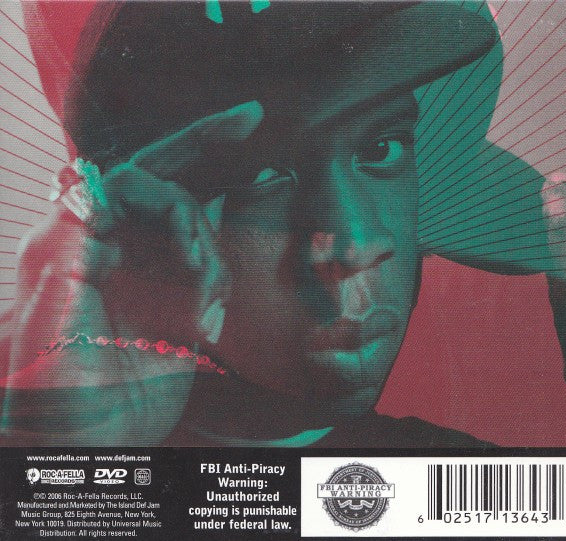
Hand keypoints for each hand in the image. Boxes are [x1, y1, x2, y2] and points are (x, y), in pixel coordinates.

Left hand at [1, 101, 263, 444]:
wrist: (88, 440)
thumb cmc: (54, 388)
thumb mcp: (52, 317)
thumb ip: (71, 246)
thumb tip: (96, 186)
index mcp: (79, 237)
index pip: (130, 173)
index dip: (177, 143)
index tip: (233, 123)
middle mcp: (117, 242)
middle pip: (166, 180)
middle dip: (208, 146)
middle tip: (249, 119)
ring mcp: (151, 270)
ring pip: (198, 231)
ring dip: (212, 260)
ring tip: (205, 307)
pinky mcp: (177, 300)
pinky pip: (211, 275)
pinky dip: (218, 292)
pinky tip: (209, 323)